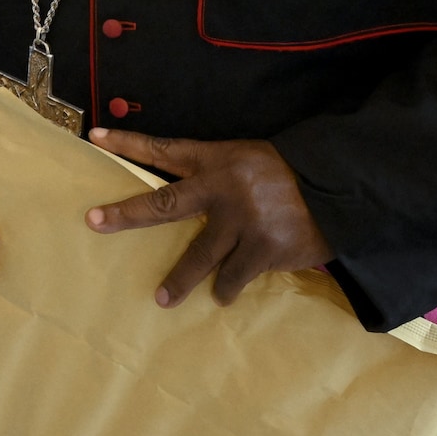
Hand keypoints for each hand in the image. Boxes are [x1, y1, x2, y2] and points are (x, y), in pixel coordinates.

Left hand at [86, 130, 332, 306]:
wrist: (342, 190)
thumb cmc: (288, 175)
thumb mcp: (248, 160)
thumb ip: (216, 176)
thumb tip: (183, 200)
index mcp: (217, 161)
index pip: (164, 149)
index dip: (129, 143)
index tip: (94, 137)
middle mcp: (223, 190)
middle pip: (164, 205)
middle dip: (126, 215)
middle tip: (95, 223)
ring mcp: (243, 223)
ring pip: (200, 258)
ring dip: (180, 281)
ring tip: (162, 298)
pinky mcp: (264, 251)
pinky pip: (236, 277)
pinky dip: (229, 287)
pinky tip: (222, 296)